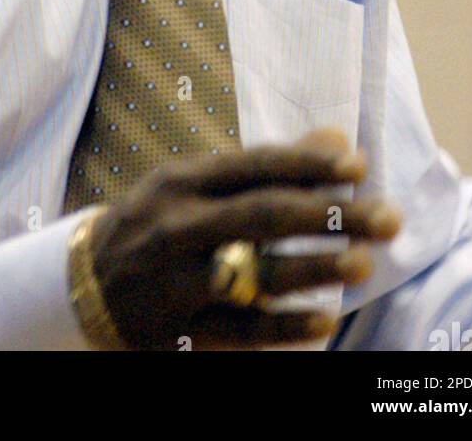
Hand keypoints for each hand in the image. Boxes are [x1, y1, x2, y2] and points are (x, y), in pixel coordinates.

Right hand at [86, 127, 401, 349]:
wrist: (83, 284)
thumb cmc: (157, 223)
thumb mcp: (195, 185)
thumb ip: (266, 167)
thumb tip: (337, 139)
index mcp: (183, 181)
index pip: (255, 166)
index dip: (310, 165)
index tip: (360, 166)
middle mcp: (178, 225)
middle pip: (263, 216)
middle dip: (331, 217)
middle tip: (387, 219)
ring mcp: (177, 280)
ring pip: (253, 274)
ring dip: (314, 270)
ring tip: (365, 265)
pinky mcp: (178, 331)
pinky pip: (238, 332)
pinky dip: (283, 327)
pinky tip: (325, 321)